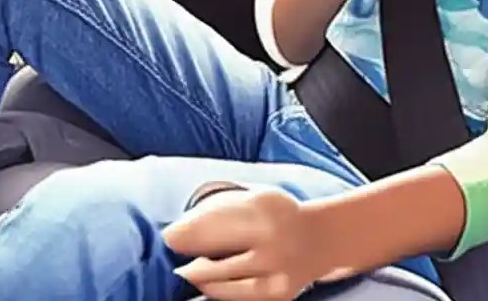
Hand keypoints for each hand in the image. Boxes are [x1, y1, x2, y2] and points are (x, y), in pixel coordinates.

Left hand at [163, 187, 337, 300]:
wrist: (320, 237)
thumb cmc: (273, 214)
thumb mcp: (251, 197)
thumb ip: (218, 209)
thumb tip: (173, 234)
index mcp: (260, 207)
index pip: (205, 227)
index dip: (178, 237)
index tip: (167, 239)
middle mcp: (270, 240)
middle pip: (207, 262)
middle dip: (184, 262)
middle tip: (175, 255)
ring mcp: (275, 271)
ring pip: (216, 285)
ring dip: (198, 277)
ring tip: (191, 269)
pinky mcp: (278, 294)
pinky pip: (234, 297)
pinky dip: (216, 291)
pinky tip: (210, 282)